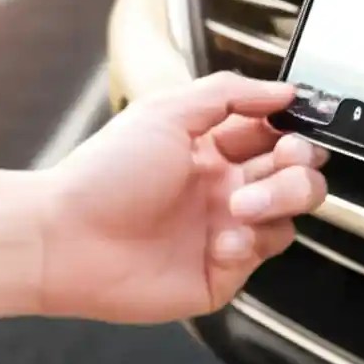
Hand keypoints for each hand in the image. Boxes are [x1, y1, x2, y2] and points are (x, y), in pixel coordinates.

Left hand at [36, 72, 327, 323]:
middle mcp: (224, 188)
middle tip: (282, 161)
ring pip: (290, 215)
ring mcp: (225, 230)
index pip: (277, 135)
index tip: (296, 125)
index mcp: (213, 149)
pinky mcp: (222, 272)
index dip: (294, 130)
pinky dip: (250, 243)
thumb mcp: (167, 111)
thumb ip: (231, 93)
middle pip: (297, 175)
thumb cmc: (103, 175)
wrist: (66, 239)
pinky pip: (262, 254)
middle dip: (298, 167)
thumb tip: (284, 91)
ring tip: (239, 204)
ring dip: (276, 202)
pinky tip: (219, 240)